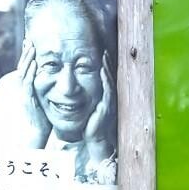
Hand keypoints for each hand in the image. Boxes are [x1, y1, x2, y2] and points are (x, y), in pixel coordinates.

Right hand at [13, 44, 52, 149]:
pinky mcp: (29, 99)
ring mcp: (25, 93)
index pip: (28, 68)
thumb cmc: (44, 116)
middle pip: (24, 67)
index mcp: (29, 87)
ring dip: (27, 59)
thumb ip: (46, 88)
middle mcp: (25, 88)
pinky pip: (28, 83)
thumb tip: (55, 78)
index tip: (31, 44)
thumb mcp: (44, 98)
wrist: (38, 131)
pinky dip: (30, 72)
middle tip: (28, 40)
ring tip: (30, 47)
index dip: (28, 56)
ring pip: (24, 72)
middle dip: (26, 53)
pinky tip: (34, 63)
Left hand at [77, 50, 116, 177]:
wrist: (94, 139)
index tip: (102, 55)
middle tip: (105, 51)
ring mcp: (109, 101)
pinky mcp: (107, 106)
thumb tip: (79, 91)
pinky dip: (106, 79)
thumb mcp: (88, 108)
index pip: (105, 78)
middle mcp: (109, 97)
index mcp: (105, 97)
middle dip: (107, 63)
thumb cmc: (89, 125)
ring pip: (109, 80)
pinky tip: (103, 70)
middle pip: (109, 76)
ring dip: (107, 67)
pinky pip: (107, 89)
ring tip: (105, 56)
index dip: (104, 66)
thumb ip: (87, 99)